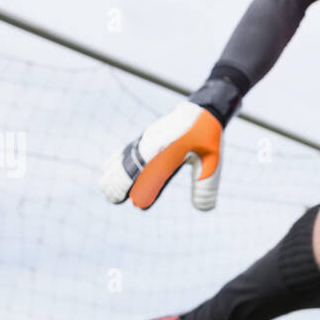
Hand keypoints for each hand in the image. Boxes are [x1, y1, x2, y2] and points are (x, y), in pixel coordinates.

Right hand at [98, 101, 224, 210]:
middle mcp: (153, 142)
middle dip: (119, 182)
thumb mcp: (213, 161)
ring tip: (106, 189)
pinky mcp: (146, 136)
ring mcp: (148, 138)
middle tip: (114, 199)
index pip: (148, 171)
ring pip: (124, 156)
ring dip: (114, 172)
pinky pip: (127, 149)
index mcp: (169, 149)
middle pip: (128, 163)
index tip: (136, 203)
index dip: (139, 187)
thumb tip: (204, 209)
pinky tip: (108, 169)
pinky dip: (116, 160)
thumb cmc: (208, 137)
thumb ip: (207, 185)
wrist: (202, 110)